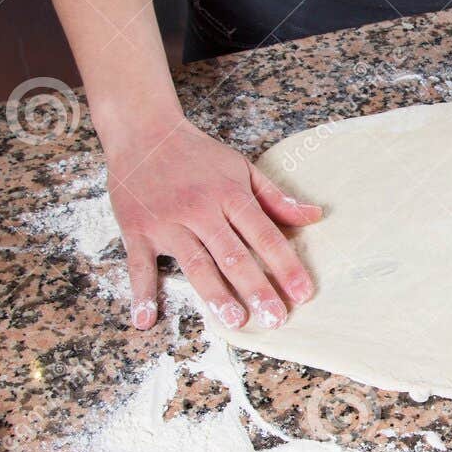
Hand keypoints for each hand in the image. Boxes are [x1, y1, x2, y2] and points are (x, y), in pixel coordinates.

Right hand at [104, 119, 321, 329]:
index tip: (303, 293)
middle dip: (257, 288)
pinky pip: (139, 266)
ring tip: (235, 320)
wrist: (142, 131)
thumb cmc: (196, 154)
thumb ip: (275, 197)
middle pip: (233, 255)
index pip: (264, 235)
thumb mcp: (240, 168)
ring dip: (214, 295)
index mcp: (229, 194)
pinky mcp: (136, 230)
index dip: (286, 265)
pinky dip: (141, 293)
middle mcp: (200, 209)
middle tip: (275, 319)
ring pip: (194, 263)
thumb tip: (315, 215)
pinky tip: (145, 319)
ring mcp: (167, 221)